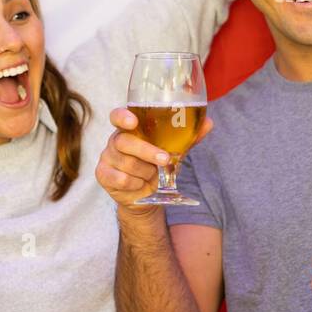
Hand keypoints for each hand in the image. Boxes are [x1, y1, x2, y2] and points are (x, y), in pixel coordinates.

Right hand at [95, 107, 212, 208]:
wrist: (145, 195)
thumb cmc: (156, 165)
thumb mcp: (173, 150)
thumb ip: (187, 137)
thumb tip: (209, 122)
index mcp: (130, 129)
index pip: (117, 116)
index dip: (122, 117)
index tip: (133, 121)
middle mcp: (115, 141)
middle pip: (124, 142)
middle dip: (146, 151)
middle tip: (164, 159)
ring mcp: (107, 158)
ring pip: (127, 163)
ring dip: (145, 172)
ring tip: (152, 175)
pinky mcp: (103, 175)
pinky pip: (120, 179)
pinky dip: (136, 183)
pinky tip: (140, 184)